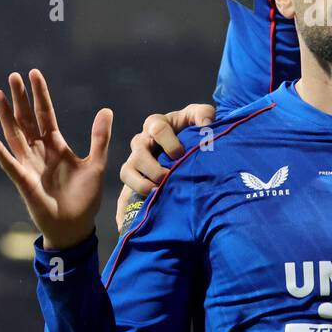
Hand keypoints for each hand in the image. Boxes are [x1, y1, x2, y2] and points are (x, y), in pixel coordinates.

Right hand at [0, 69, 112, 250]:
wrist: (76, 226)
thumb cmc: (85, 197)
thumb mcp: (96, 163)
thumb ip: (99, 138)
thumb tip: (106, 109)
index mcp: (56, 146)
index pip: (46, 114)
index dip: (40, 95)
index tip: (34, 73)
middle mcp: (39, 152)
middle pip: (27, 119)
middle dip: (20, 98)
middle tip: (12, 76)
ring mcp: (29, 165)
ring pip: (15, 135)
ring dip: (5, 116)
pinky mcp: (24, 181)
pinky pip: (9, 164)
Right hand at [115, 103, 214, 231]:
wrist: (188, 150)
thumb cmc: (192, 129)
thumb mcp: (199, 117)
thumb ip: (204, 115)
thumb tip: (207, 126)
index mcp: (156, 124)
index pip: (157, 128)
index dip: (169, 142)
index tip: (181, 154)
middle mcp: (142, 142)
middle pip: (139, 152)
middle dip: (153, 166)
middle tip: (168, 176)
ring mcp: (135, 162)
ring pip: (128, 172)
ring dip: (141, 184)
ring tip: (157, 192)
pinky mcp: (133, 181)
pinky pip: (123, 193)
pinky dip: (125, 206)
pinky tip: (135, 216)